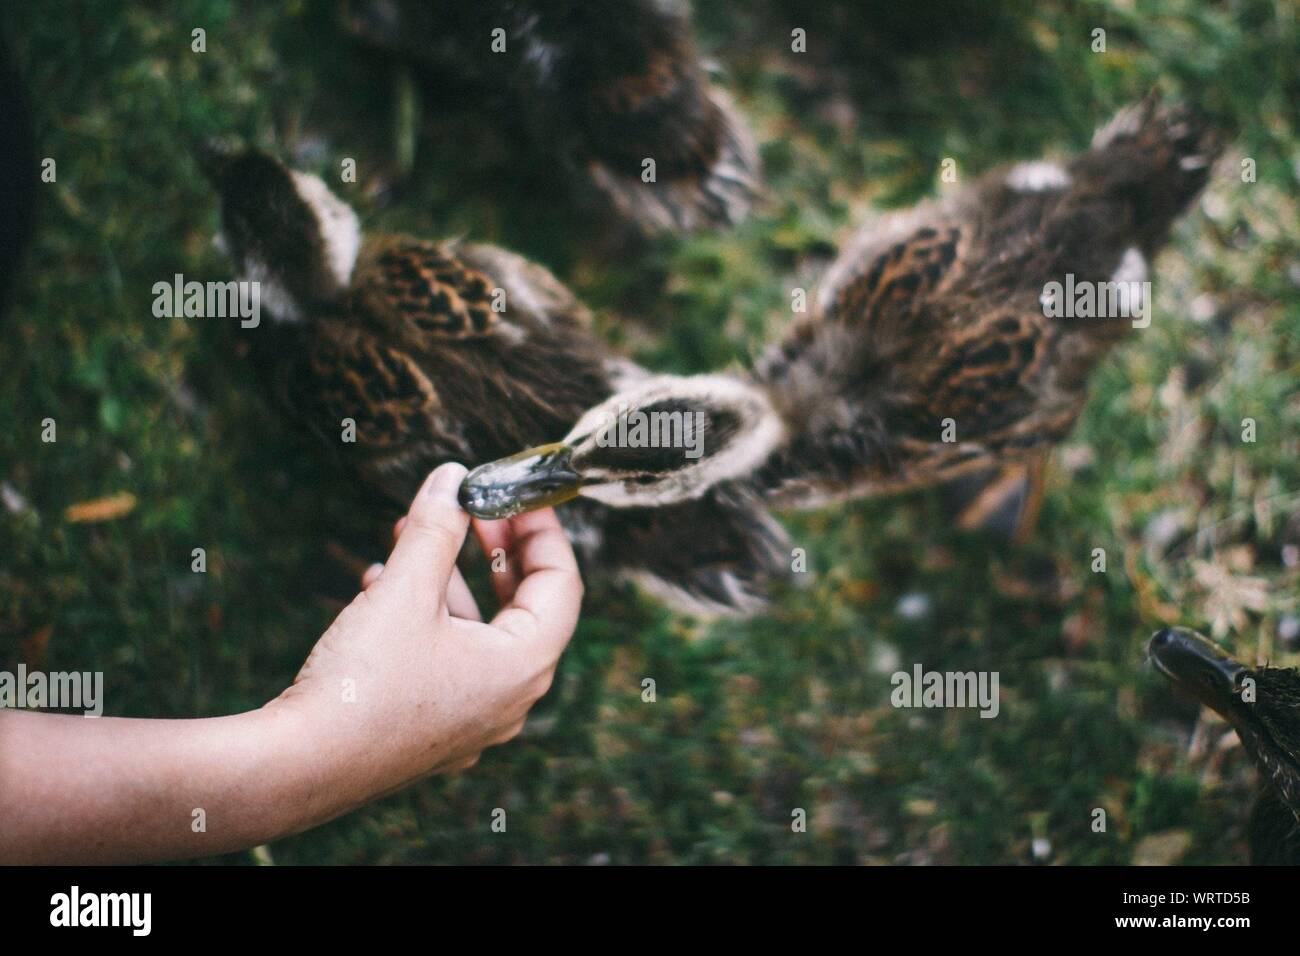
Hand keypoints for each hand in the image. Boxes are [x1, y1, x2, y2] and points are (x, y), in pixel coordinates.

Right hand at [267, 463, 582, 814]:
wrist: (300, 766)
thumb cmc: (362, 684)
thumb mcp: (405, 590)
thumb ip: (436, 528)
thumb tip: (452, 478)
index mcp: (523, 666)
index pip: (560, 583)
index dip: (541, 530)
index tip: (516, 494)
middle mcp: (510, 700)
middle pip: (524, 607)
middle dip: (494, 551)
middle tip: (473, 509)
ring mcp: (473, 721)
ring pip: (479, 632)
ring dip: (449, 579)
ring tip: (410, 536)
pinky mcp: (434, 730)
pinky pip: (448, 661)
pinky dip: (427, 618)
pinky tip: (379, 586)